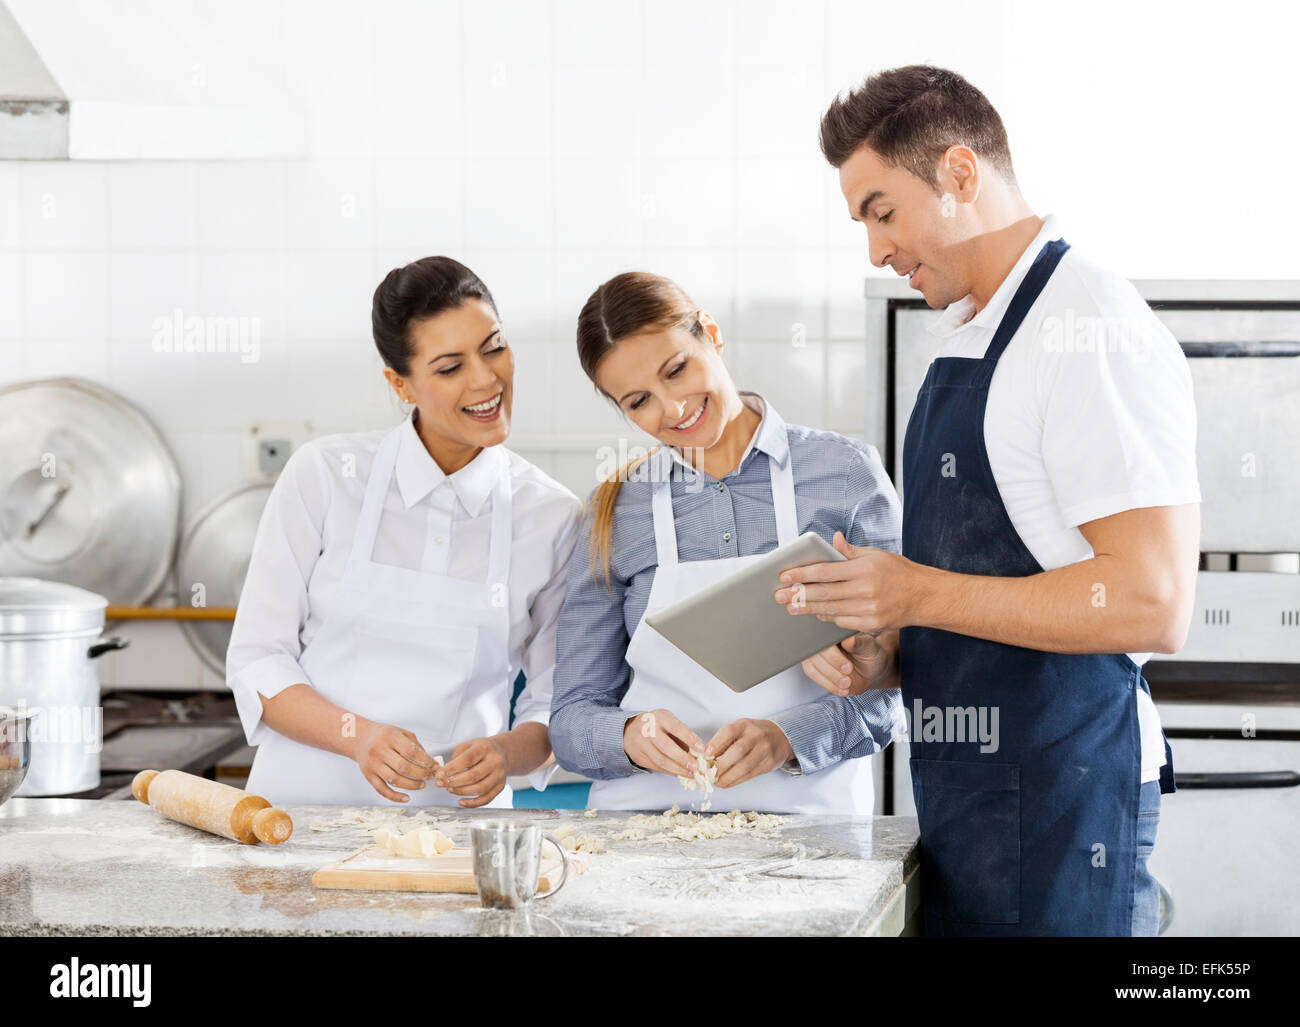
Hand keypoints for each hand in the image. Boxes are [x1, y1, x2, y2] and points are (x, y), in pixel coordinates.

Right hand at [351, 720, 439, 802]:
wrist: (359, 738)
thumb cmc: (384, 735)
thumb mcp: (400, 732)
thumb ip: (415, 745)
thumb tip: (430, 762)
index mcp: (391, 737)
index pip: (411, 752)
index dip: (426, 761)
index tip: (436, 766)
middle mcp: (380, 751)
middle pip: (403, 767)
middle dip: (421, 774)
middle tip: (431, 776)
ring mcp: (373, 765)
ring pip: (394, 780)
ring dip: (411, 785)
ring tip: (422, 785)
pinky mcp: (368, 776)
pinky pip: (382, 790)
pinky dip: (395, 797)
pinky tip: (407, 798)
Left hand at [434, 736, 508, 807]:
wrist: (502, 752)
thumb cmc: (481, 749)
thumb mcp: (468, 745)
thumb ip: (456, 757)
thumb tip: (445, 773)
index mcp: (485, 748)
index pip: (468, 759)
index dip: (452, 768)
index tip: (440, 774)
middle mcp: (495, 761)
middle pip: (473, 775)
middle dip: (453, 782)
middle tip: (440, 783)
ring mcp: (499, 775)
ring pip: (479, 788)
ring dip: (461, 792)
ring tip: (449, 789)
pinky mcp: (500, 786)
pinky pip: (486, 798)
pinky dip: (472, 803)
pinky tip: (461, 801)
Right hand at [622, 709, 704, 777]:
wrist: (629, 729)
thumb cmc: (656, 726)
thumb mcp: (668, 722)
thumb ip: (682, 736)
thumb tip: (699, 753)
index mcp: (660, 717)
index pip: (676, 728)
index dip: (690, 739)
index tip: (702, 749)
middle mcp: (648, 729)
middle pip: (666, 746)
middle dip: (683, 759)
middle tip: (696, 767)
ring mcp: (641, 744)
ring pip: (661, 760)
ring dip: (678, 769)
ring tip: (690, 774)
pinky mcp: (638, 757)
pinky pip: (656, 767)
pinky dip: (670, 772)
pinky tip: (679, 773)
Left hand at [704, 719, 793, 787]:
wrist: (781, 736)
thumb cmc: (753, 734)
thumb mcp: (740, 729)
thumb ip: (725, 740)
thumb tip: (706, 757)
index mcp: (745, 725)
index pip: (729, 731)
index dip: (716, 743)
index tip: (705, 754)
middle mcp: (756, 736)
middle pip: (737, 750)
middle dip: (721, 765)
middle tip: (708, 773)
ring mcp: (764, 750)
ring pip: (745, 766)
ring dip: (728, 777)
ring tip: (716, 781)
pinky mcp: (769, 763)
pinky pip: (751, 774)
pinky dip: (736, 780)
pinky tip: (727, 783)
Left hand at [773, 531, 924, 633]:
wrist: (924, 596)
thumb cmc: (899, 572)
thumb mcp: (876, 554)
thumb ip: (851, 551)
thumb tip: (834, 539)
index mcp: (865, 568)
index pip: (826, 571)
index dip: (803, 574)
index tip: (785, 576)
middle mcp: (866, 589)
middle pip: (824, 593)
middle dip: (799, 594)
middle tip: (780, 595)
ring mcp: (869, 609)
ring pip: (830, 610)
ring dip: (808, 608)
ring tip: (792, 606)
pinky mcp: (871, 624)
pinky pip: (842, 622)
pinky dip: (828, 617)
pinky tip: (817, 613)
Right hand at [802, 631, 894, 695]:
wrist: (872, 670)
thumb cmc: (870, 654)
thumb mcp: (870, 648)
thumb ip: (859, 644)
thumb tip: (848, 640)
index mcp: (834, 629)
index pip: (824, 638)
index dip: (834, 655)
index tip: (848, 667)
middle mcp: (821, 639)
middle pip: (815, 654)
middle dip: (832, 668)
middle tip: (848, 673)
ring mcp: (815, 653)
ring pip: (811, 666)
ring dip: (830, 678)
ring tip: (847, 683)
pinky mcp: (814, 666)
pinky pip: (813, 675)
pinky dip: (828, 685)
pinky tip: (842, 689)